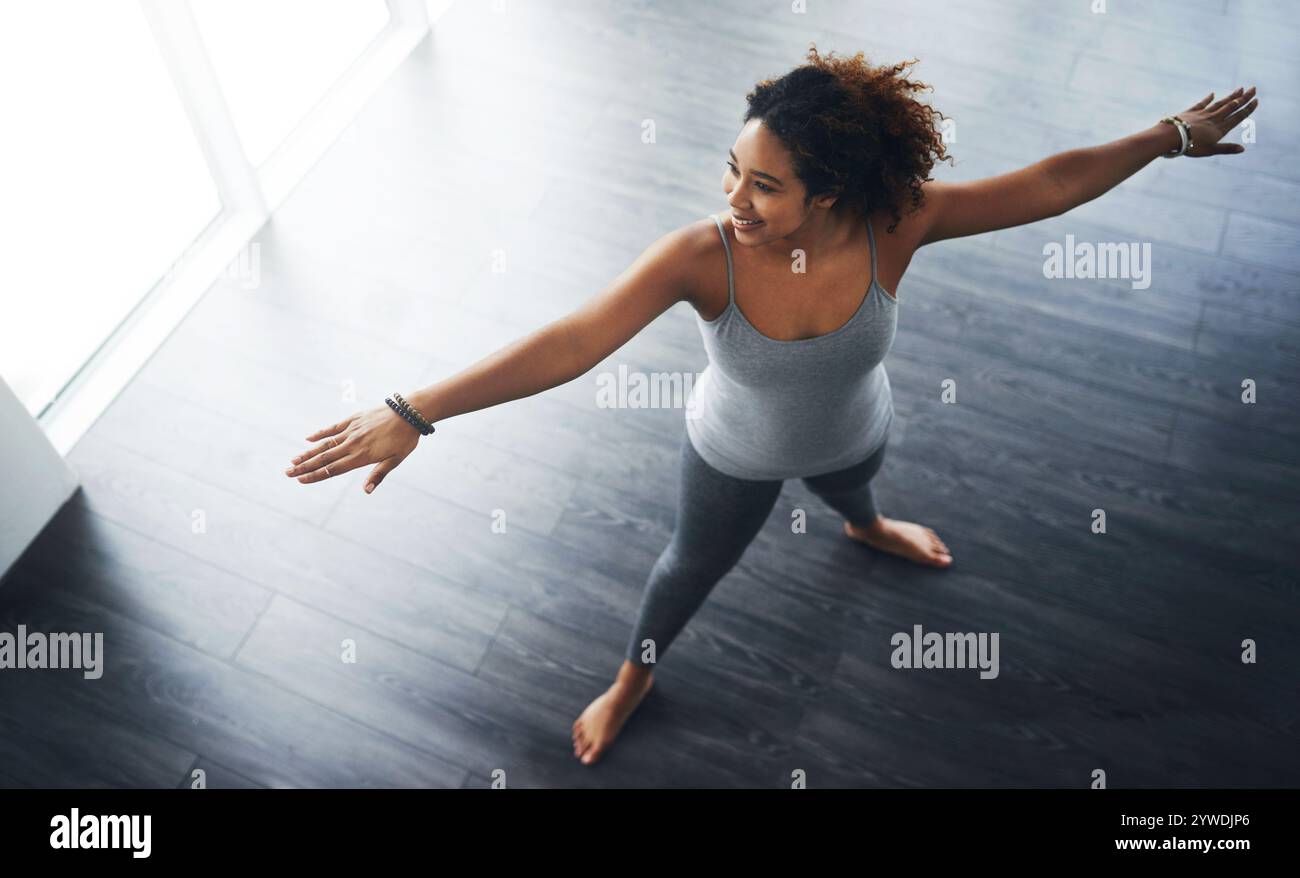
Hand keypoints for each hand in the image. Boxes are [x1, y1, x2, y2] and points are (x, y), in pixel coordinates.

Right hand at [284, 403, 421, 492]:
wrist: (409, 412)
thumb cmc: (405, 439)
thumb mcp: (395, 460)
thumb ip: (378, 475)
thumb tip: (366, 491)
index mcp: (362, 456)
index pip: (333, 469)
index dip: (315, 475)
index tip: (300, 480)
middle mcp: (352, 444)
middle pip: (324, 458)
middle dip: (304, 467)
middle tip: (287, 473)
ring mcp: (351, 430)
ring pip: (325, 444)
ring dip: (307, 452)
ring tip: (293, 459)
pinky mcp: (353, 419)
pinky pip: (333, 428)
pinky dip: (320, 433)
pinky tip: (308, 439)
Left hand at [1173, 86, 1257, 156]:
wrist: (1172, 136)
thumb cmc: (1191, 146)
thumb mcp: (1210, 150)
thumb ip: (1226, 148)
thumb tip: (1242, 149)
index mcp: (1220, 129)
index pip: (1237, 117)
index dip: (1247, 109)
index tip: (1256, 100)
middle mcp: (1214, 119)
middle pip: (1231, 107)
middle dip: (1244, 98)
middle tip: (1253, 89)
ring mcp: (1203, 114)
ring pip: (1220, 103)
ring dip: (1231, 96)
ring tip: (1240, 89)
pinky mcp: (1191, 112)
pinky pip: (1202, 104)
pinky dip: (1208, 99)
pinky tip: (1212, 94)